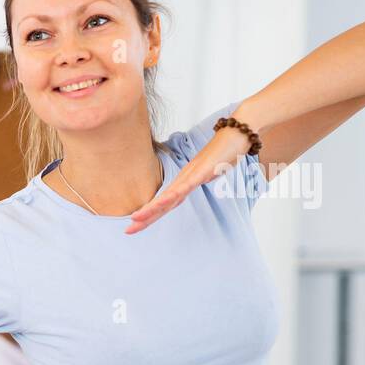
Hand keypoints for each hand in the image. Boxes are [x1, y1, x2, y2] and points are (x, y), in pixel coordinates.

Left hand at [124, 127, 252, 234]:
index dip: (149, 215)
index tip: (135, 227)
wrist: (236, 134)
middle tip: (128, 231)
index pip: (164, 203)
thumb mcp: (207, 174)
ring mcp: (191, 175)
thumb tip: (189, 189)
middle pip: (161, 203)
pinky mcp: (202, 171)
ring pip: (169, 196)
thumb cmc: (223, 153)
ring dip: (152, 208)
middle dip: (144, 217)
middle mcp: (183, 179)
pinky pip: (186, 185)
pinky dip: (175, 194)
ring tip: (136, 219)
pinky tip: (164, 201)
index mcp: (183, 183)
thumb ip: (197, 182)